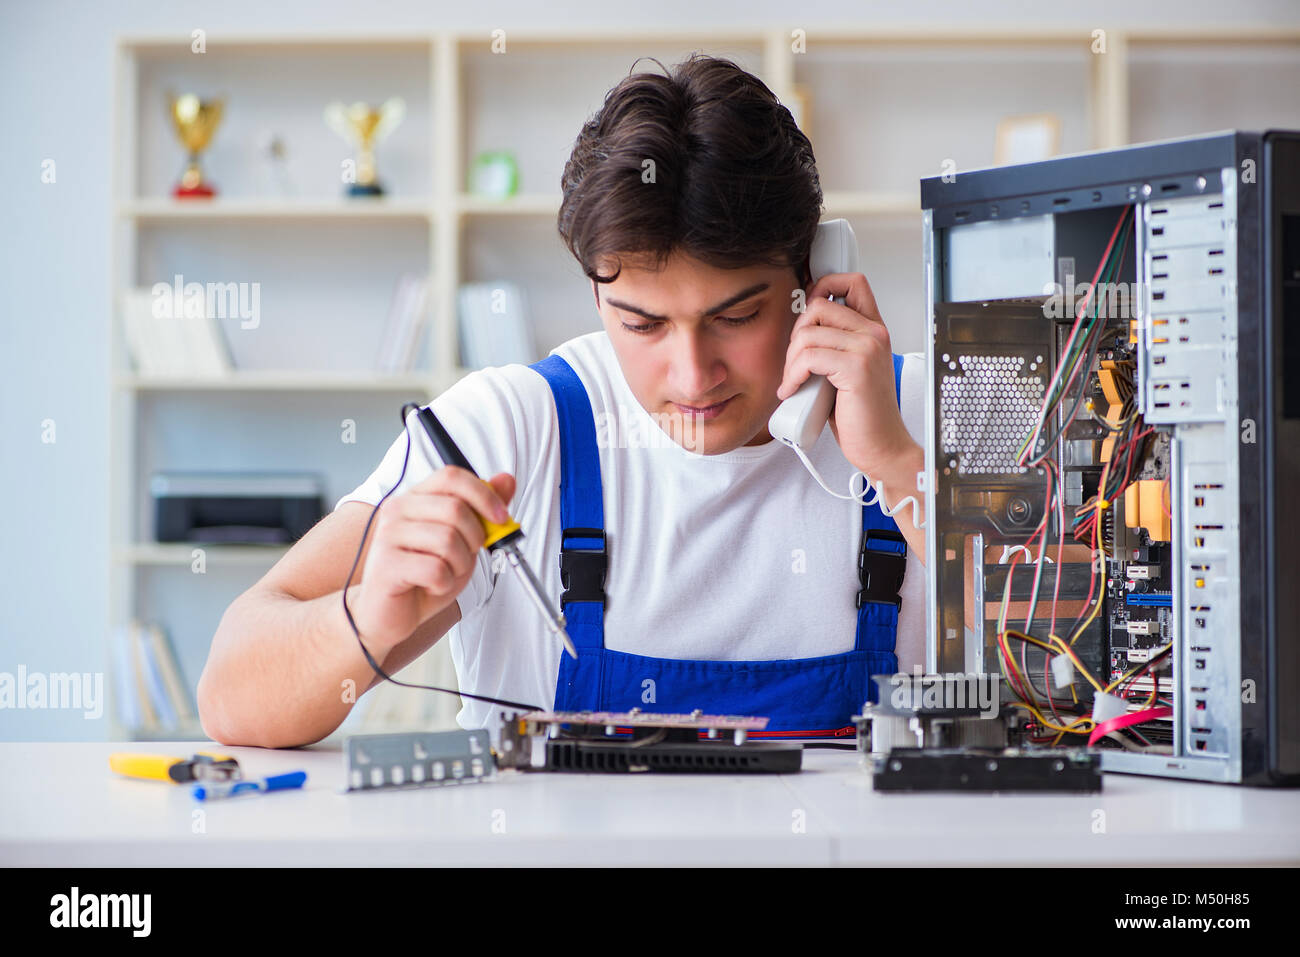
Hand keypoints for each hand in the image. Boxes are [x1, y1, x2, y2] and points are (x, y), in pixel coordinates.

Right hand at [350, 466, 515, 653]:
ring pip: (448, 540)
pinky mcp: (386, 565)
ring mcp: (388, 536)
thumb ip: (482, 512)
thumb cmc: (423, 576)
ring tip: (446, 573)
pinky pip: (435, 570)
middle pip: (455, 509)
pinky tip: (432, 585)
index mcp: (416, 498)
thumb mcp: (462, 541)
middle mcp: (397, 510)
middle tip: (465, 557)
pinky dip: (444, 583)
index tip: (500, 517)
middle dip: (474, 539)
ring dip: (460, 565)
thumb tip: (505, 480)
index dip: (483, 494)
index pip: (451, 476)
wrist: (387, 614)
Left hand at [774, 272, 913, 477]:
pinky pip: (809, 358)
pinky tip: (792, 391)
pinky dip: (792, 376)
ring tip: (793, 381)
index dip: (823, 287)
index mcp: (874, 330)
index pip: (852, 282)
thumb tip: (799, 330)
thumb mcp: (846, 371)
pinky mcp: (856, 368)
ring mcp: (868, 348)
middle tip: (795, 363)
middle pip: (819, 306)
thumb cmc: (863, 414)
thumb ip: (833, 345)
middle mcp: (874, 333)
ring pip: (808, 334)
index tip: (805, 316)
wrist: (882, 446)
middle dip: (796, 335)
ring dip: (790, 361)